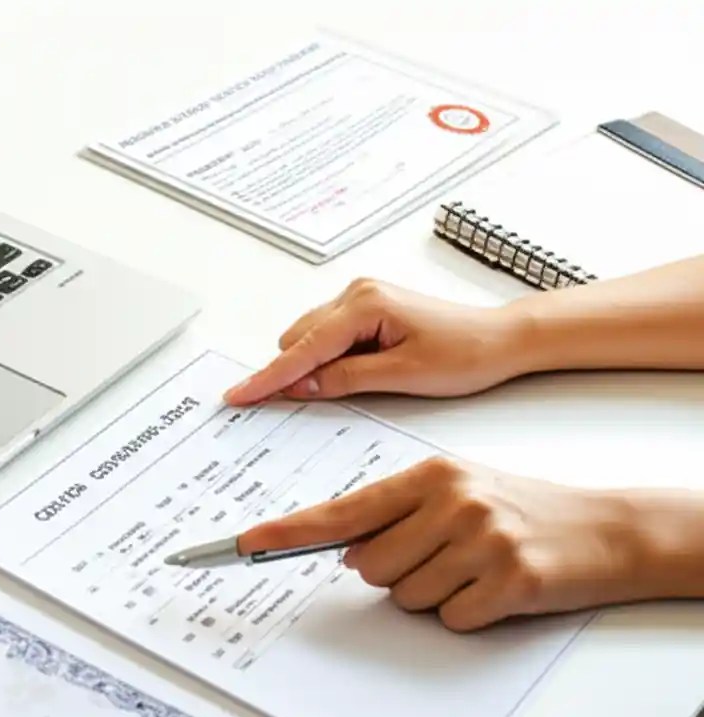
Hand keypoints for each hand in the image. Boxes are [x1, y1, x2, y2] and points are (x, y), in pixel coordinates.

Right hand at [225, 278, 529, 404]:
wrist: (500, 339)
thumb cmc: (465, 354)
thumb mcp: (401, 377)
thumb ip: (344, 379)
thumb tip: (298, 387)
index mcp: (363, 305)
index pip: (302, 349)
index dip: (269, 377)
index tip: (238, 395)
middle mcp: (355, 293)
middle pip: (297, 340)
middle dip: (297, 373)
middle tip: (322, 400)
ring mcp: (358, 297)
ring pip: (308, 338)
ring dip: (314, 366)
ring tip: (360, 381)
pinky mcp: (364, 307)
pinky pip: (326, 334)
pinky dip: (327, 358)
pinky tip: (356, 370)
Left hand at [237, 457, 651, 631]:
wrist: (601, 528)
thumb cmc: (515, 506)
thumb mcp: (452, 489)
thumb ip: (393, 511)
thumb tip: (343, 548)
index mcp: (428, 475)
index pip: (341, 512)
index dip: (287, 533)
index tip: (244, 543)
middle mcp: (450, 502)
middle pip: (369, 567)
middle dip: (394, 570)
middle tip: (441, 552)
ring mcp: (480, 541)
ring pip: (405, 596)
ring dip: (432, 592)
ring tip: (472, 564)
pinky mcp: (508, 581)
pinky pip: (450, 617)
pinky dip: (467, 611)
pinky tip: (493, 585)